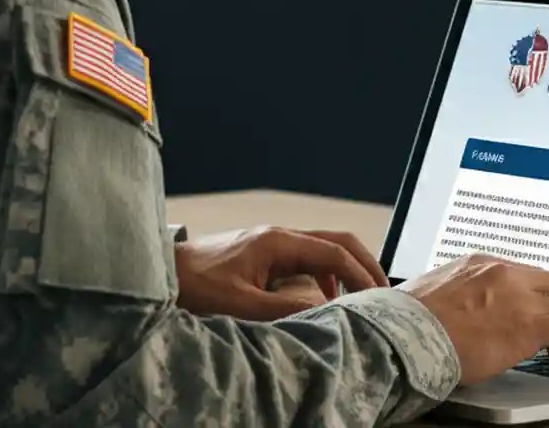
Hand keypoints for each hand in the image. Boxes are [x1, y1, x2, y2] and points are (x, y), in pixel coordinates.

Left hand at [174, 226, 389, 320]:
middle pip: (337, 241)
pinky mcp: (266, 254)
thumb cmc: (196, 285)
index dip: (359, 274)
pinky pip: (308, 259)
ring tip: (362, 297)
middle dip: (364, 264)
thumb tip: (324, 312)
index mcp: (277, 242)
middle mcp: (280, 236)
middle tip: (383, 292)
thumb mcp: (240, 303)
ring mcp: (274, 243)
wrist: (165, 273)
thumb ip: (283, 308)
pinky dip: (327, 275)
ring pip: (324, 249)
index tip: (377, 297)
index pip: (333, 253)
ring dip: (347, 270)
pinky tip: (326, 298)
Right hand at [398, 254, 548, 384]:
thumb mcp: (433, 294)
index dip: (547, 295)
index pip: (529, 274)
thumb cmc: (407, 322)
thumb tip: (460, 311)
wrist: (403, 335)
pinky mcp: (529, 326)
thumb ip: (457, 296)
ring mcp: (519, 297)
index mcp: (481, 264)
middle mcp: (505, 273)